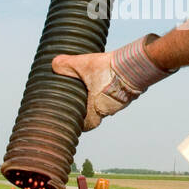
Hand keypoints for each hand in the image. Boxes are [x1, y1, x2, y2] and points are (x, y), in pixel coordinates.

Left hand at [51, 35, 173, 130]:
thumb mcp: (83, 65)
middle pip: (98, 114)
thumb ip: (67, 65)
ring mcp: (122, 103)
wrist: (135, 65)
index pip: (87, 125)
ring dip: (103, 98)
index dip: (80, 123)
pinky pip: (120, 96)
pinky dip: (114, 90)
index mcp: (96, 109)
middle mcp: (110, 109)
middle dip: (90, 108)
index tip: (76, 119)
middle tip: (83, 99)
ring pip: (109, 105)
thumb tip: (53, 64)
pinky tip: (111, 79)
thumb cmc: (108, 70)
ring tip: (97, 86)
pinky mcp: (130, 94)